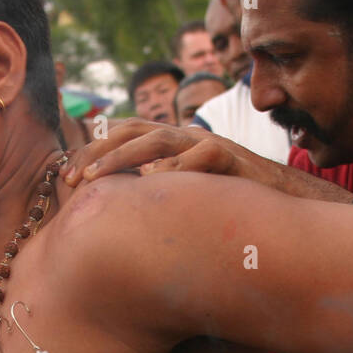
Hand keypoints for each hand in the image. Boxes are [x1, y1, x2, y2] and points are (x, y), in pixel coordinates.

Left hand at [61, 119, 267, 187]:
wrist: (285, 203)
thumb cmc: (231, 207)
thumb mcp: (185, 200)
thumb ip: (156, 198)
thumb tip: (118, 221)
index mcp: (171, 145)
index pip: (124, 137)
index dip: (93, 152)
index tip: (66, 178)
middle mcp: (186, 138)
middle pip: (134, 131)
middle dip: (99, 152)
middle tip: (73, 178)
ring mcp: (209, 144)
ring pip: (161, 138)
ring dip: (125, 156)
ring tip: (99, 177)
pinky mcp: (232, 158)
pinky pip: (203, 154)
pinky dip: (178, 165)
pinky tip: (155, 178)